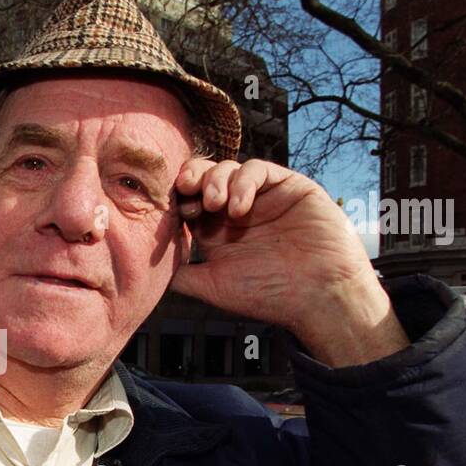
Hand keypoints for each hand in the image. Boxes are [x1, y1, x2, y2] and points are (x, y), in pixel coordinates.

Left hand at [169, 158, 409, 367]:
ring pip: (228, 169)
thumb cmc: (270, 296)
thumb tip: (147, 268)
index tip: (171, 211)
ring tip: (215, 206)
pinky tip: (239, 207)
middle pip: (204, 179)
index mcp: (217, 231)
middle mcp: (236, 210)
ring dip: (215, 181)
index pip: (188, 202)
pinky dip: (243, 181)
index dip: (176, 200)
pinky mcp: (287, 186)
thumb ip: (182, 275)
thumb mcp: (214, 287)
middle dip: (191, 179)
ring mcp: (262, 196)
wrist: (319, 296)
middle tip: (186, 190)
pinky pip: (258, 169)